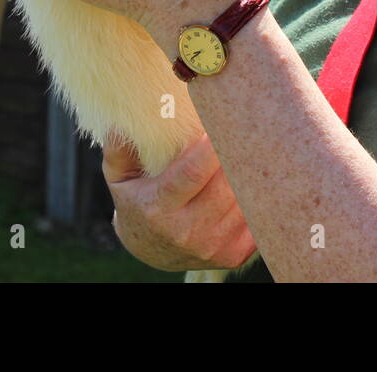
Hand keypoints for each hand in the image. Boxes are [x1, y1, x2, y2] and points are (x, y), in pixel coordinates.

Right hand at [103, 131, 256, 271]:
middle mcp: (186, 232)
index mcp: (158, 207)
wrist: (151, 250)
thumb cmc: (136, 201)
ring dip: (251, 173)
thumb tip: (121, 122)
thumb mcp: (119, 176)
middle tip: (244, 127)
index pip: (192, 173)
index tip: (222, 120)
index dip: (211, 147)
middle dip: (237, 155)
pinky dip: (257, 195)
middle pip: (226, 186)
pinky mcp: (233, 255)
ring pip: (245, 200)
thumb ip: (120, 148)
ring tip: (252, 148)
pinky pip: (256, 218)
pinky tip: (253, 177)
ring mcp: (212, 246)